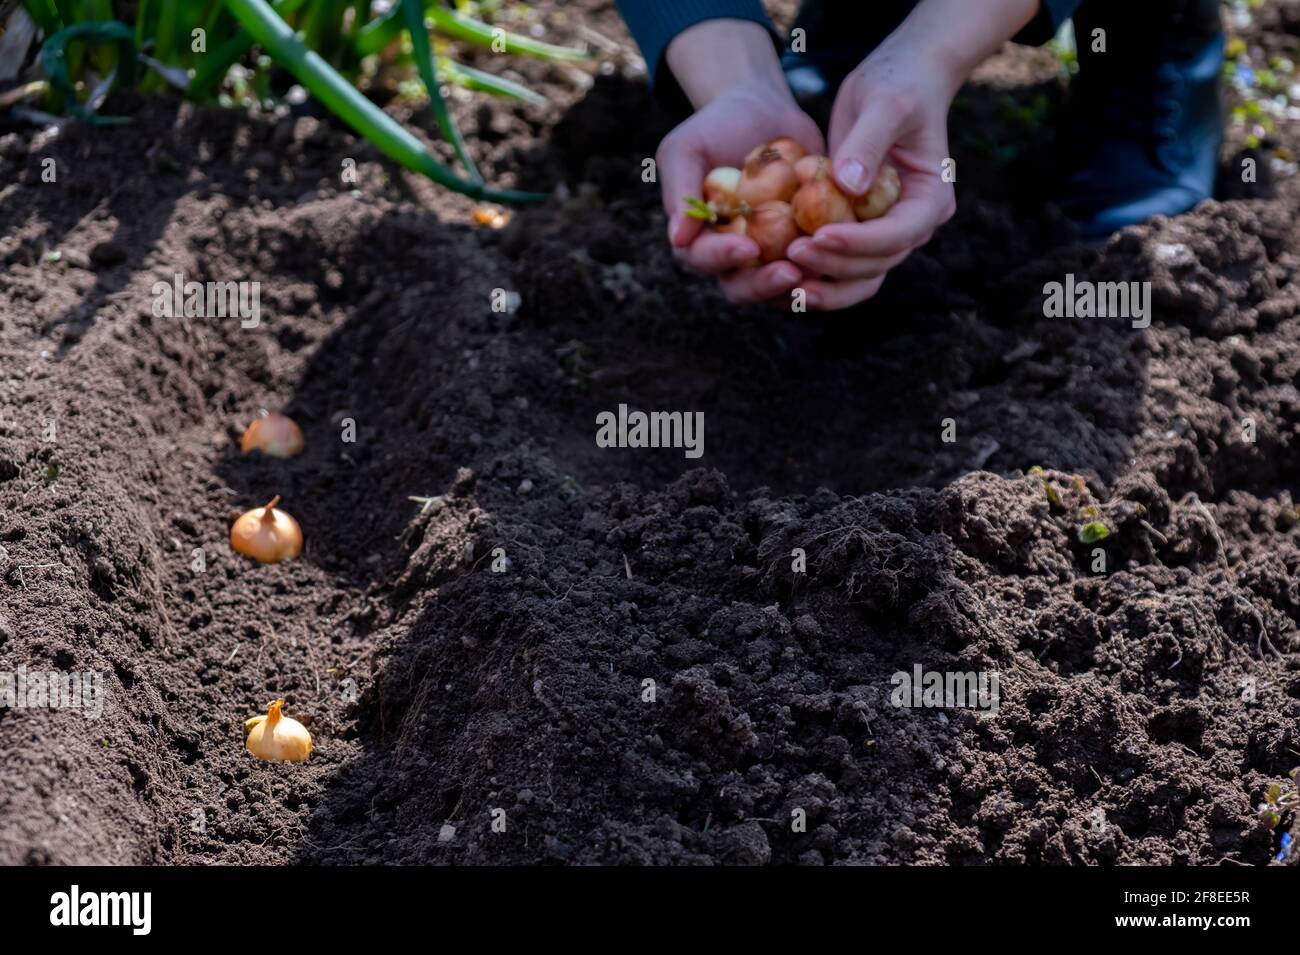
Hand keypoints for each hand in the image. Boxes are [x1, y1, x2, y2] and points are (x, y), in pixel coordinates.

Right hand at [657, 21, 825, 306]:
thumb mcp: (686, 149)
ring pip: (779, 290)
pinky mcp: (802, 246)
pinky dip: (828, 267)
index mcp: (698, 239)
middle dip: (764, 285)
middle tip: (791, 273)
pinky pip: (815, 269)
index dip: (723, 258)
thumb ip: (681, 191)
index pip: (703, 260)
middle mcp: (732, 257)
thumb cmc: (714, 127)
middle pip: (741, 288)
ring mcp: (769, 255)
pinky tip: (847, 255)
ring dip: (799, 287)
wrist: (760, 110)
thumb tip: (678, 237)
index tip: (748, 246)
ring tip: (821, 271)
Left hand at [784, 47, 958, 309]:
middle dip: (835, 265)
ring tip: (784, 280)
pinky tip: (780, 272)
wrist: (897, 78)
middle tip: (791, 254)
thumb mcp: (884, 103)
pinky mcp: (860, 229)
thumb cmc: (897, 83)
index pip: (897, 234)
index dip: (859, 241)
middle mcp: (913, 224)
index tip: (818, 234)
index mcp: (931, 198)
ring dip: (824, 283)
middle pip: (876, 265)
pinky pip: (839, 263)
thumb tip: (848, 186)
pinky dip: (815, 272)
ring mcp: (887, 232)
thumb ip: (867, 142)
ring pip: (859, 276)